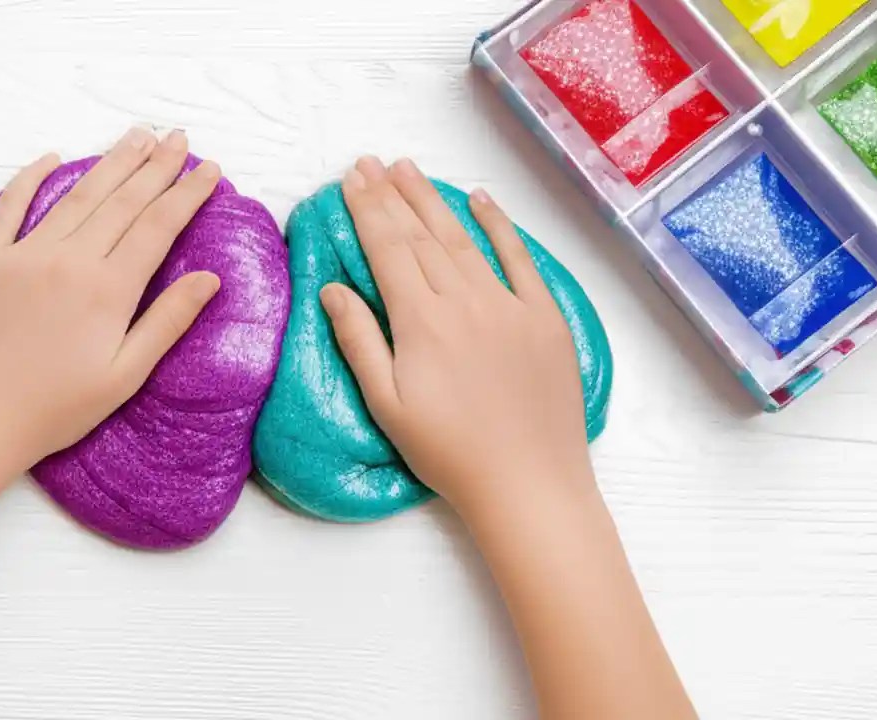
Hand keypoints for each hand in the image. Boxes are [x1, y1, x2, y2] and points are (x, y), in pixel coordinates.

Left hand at [0, 128, 221, 482]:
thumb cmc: (52, 412)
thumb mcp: (124, 376)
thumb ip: (167, 322)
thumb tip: (210, 278)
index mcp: (108, 290)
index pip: (158, 226)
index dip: (187, 194)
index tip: (209, 169)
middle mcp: (67, 260)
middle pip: (122, 201)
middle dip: (155, 166)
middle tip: (178, 137)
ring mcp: (20, 255)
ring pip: (76, 196)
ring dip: (110, 163)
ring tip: (136, 136)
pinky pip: (9, 207)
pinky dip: (30, 179)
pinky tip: (51, 158)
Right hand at [321, 157, 591, 517]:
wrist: (528, 482)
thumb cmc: (448, 452)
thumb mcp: (387, 405)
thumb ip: (359, 341)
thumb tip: (332, 289)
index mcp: (422, 321)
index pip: (388, 249)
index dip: (368, 210)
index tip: (351, 179)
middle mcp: (465, 300)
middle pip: (422, 235)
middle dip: (392, 195)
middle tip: (371, 162)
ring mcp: (509, 304)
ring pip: (464, 239)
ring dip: (434, 201)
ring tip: (409, 169)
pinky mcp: (544, 317)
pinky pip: (519, 259)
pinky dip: (500, 226)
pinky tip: (480, 200)